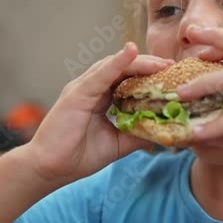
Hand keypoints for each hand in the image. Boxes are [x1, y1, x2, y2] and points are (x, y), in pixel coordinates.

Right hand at [27, 43, 172, 182]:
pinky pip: (100, 75)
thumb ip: (135, 134)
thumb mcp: (116, 144)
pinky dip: (116, 63)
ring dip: (139, 62)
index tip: (172, 76)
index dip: (149, 75)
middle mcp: (91, 88)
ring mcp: (82, 88)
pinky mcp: (76, 94)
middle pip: (123, 69)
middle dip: (148, 66)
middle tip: (172, 66)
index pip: (127, 79)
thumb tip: (160, 133)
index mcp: (99, 97)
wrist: (50, 169)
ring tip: (161, 63)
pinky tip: (131, 53)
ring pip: (114, 68)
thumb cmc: (77, 156)